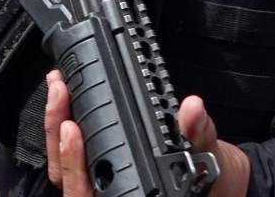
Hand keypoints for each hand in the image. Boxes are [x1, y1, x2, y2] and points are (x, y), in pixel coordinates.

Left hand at [44, 70, 246, 196]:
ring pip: (65, 170)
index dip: (75, 164)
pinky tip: (67, 103)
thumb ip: (199, 134)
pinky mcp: (99, 176)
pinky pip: (73, 162)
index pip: (88, 192)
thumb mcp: (209, 158)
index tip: (72, 130)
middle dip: (58, 135)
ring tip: (59, 87)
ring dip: (57, 128)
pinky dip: (66, 132)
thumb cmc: (209, 182)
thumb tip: (192, 108)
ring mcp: (102, 189)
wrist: (217, 186)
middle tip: (61, 93)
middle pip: (67, 179)